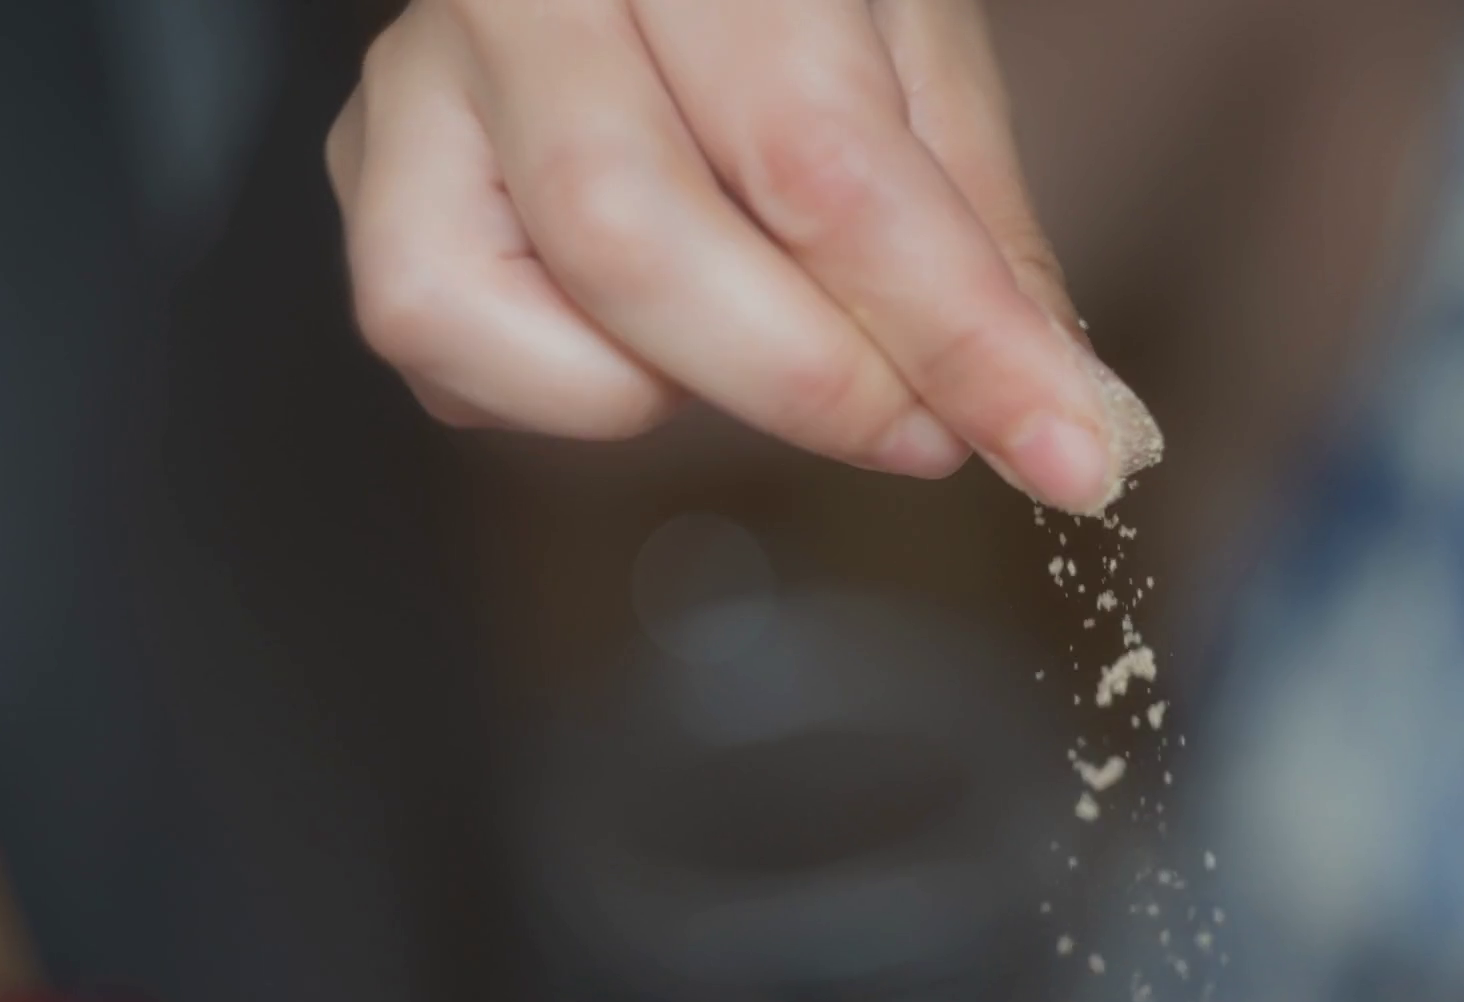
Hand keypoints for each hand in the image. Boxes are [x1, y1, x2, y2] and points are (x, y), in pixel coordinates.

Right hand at [324, 0, 1160, 513]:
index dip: (950, 329)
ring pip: (476, 304)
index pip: (816, 151)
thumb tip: (1056, 411)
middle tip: (923, 429)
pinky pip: (436, 338)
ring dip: (665, 380)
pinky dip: (566, 384)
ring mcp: (415, 79)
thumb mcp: (916, 58)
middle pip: (627, 236)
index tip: (1060, 447)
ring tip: (761, 326)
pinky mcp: (368, 172)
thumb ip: (974, 230)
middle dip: (808, 380)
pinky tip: (645, 323)